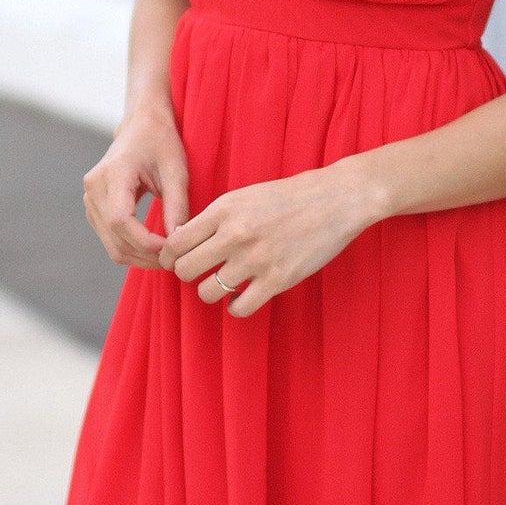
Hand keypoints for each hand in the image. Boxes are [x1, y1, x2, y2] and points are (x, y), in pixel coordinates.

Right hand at [83, 110, 189, 266]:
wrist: (141, 124)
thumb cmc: (161, 142)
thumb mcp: (176, 171)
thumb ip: (177, 206)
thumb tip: (178, 242)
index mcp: (113, 173)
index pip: (122, 220)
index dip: (146, 242)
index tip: (171, 248)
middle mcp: (94, 187)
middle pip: (115, 237)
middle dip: (145, 256)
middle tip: (175, 260)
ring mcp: (90, 199)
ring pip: (111, 244)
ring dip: (139, 257)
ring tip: (167, 257)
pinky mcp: (94, 208)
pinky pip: (110, 238)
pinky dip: (131, 249)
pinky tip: (154, 249)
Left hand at [156, 158, 383, 316]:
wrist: (334, 199)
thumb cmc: (287, 197)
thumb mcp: (243, 196)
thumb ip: (213, 218)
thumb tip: (181, 242)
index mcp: (223, 209)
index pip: (175, 243)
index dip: (171, 256)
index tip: (179, 259)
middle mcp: (235, 234)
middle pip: (184, 270)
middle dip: (187, 274)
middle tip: (201, 272)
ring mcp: (256, 259)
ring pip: (207, 293)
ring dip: (211, 292)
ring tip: (224, 284)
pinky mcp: (278, 279)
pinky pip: (239, 308)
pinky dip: (236, 307)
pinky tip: (243, 296)